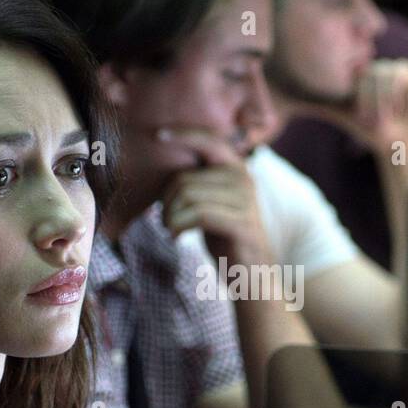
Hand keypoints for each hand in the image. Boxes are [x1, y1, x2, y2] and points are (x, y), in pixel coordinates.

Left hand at [156, 127, 271, 265]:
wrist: (251, 272)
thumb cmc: (225, 236)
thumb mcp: (213, 201)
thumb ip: (199, 181)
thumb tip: (165, 163)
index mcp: (237, 168)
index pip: (209, 139)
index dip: (183, 134)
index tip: (157, 135)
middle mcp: (244, 179)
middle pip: (184, 179)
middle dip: (165, 202)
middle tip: (164, 220)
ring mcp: (245, 201)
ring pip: (188, 196)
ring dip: (170, 217)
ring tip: (170, 229)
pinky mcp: (241, 223)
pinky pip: (198, 214)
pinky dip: (179, 225)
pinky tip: (175, 236)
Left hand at [308, 58, 407, 176]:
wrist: (401, 142)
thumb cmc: (373, 132)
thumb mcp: (343, 115)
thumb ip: (321, 104)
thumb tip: (287, 102)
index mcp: (354, 77)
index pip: (345, 79)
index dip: (355, 101)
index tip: (361, 119)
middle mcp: (370, 69)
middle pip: (362, 76)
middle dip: (369, 103)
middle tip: (375, 122)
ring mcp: (387, 67)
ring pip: (379, 76)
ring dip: (382, 102)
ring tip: (388, 117)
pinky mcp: (404, 69)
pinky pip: (395, 76)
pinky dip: (395, 95)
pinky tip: (400, 107)